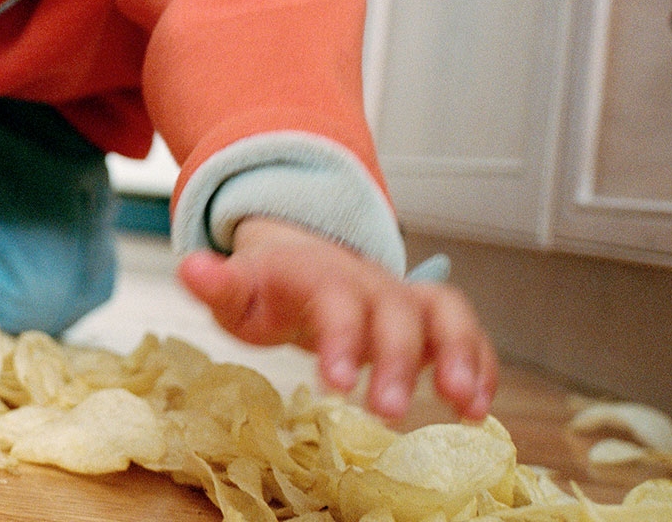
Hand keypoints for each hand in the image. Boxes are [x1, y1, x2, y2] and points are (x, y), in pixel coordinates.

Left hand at [176, 215, 497, 421]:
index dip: (341, 339)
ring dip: (461, 355)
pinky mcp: (430, 318)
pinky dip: (481, 363)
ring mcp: (405, 297)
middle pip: (396, 312)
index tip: (336, 383)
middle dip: (398, 360)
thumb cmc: (271, 288)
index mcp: (320, 275)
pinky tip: (479, 406)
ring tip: (465, 404)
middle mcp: (371, 282)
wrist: (304, 258)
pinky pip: (465, 330)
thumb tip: (190, 267)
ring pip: (445, 314)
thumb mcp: (238, 288)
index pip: (336, 300)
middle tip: (390, 411)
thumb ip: (218, 283)